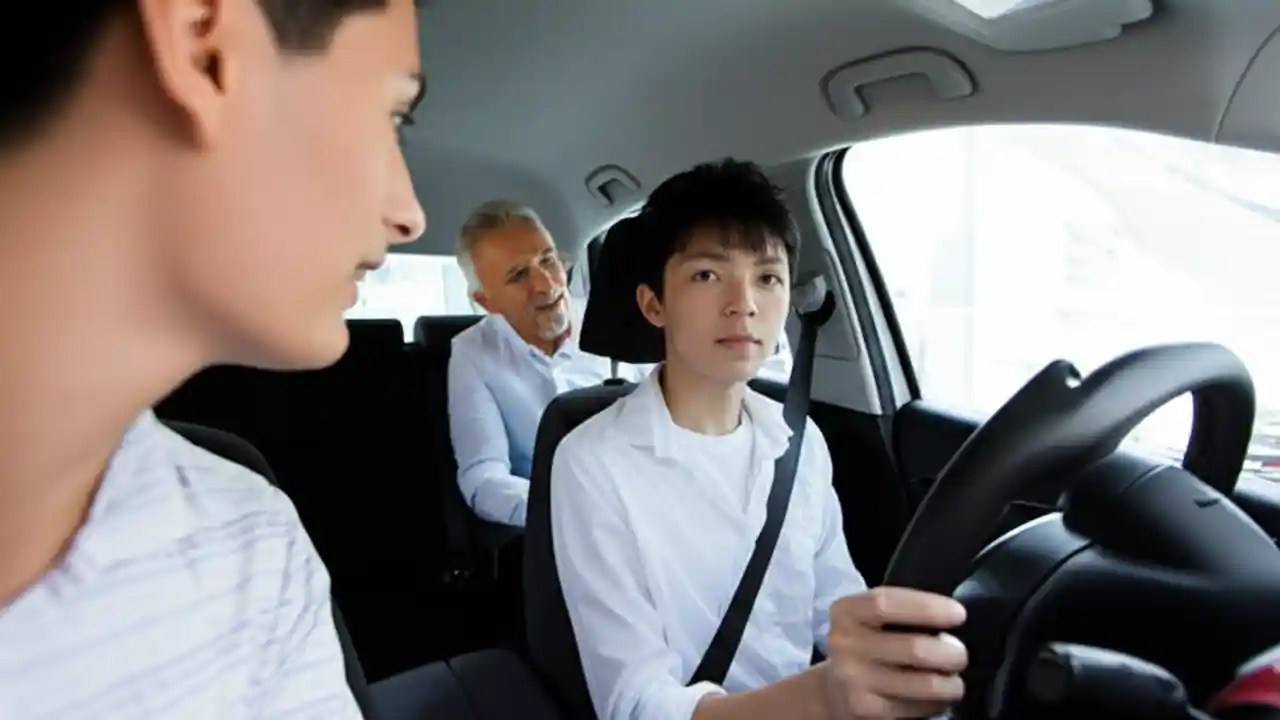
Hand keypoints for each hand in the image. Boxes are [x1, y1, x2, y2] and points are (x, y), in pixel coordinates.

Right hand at [825, 587, 967, 718]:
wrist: (836, 689)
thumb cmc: (868, 644)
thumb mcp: (871, 617)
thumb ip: (902, 610)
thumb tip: (953, 615)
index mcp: (846, 612)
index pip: (886, 604)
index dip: (927, 607)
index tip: (959, 613)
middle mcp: (845, 645)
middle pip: (914, 648)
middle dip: (952, 653)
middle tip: (960, 655)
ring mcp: (854, 681)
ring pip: (925, 683)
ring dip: (951, 683)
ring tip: (954, 680)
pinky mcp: (867, 711)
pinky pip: (919, 708)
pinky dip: (937, 703)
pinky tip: (936, 697)